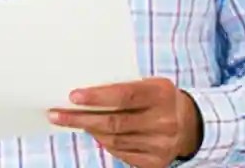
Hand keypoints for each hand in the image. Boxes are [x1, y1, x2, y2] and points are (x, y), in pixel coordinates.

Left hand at [47, 77, 201, 167]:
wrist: (189, 123)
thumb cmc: (156, 97)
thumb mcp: (147, 84)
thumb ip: (122, 87)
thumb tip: (82, 94)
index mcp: (162, 93)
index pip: (125, 95)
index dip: (97, 97)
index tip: (73, 96)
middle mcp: (164, 120)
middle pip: (114, 122)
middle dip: (80, 118)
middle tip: (55, 114)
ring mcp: (162, 144)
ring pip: (113, 139)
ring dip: (89, 130)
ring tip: (71, 120)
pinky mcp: (156, 162)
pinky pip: (120, 153)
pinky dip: (104, 143)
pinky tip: (95, 133)